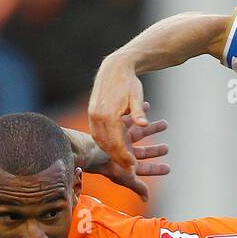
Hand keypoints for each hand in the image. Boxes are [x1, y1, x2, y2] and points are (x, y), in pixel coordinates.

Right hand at [89, 56, 148, 181]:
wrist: (114, 67)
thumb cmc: (129, 82)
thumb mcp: (136, 97)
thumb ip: (139, 113)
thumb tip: (144, 125)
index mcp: (109, 114)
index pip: (117, 142)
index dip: (125, 156)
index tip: (133, 168)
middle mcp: (97, 116)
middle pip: (107, 144)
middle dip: (117, 158)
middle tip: (128, 170)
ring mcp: (93, 114)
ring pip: (100, 140)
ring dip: (109, 152)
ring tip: (121, 162)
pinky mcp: (92, 112)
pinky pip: (96, 132)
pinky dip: (103, 142)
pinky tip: (111, 149)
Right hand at [104, 108, 168, 200]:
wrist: (85, 148)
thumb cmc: (106, 163)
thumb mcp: (125, 176)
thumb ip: (137, 186)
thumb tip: (147, 198)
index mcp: (127, 164)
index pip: (145, 169)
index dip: (156, 169)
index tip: (168, 168)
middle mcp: (123, 151)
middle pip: (144, 152)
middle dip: (156, 150)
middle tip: (167, 148)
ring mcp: (119, 138)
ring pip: (140, 133)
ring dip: (152, 129)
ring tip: (165, 123)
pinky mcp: (114, 125)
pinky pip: (130, 118)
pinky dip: (140, 114)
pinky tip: (148, 107)